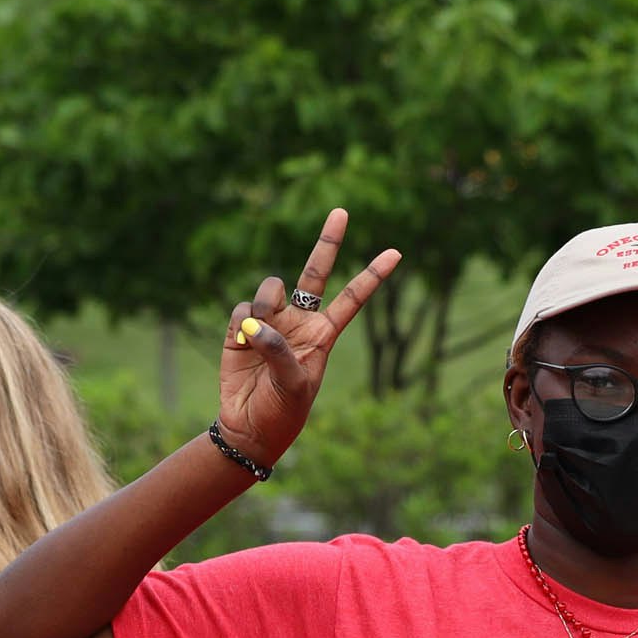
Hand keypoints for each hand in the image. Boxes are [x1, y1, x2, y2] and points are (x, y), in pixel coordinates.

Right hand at [213, 208, 400, 459]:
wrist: (248, 426)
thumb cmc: (282, 412)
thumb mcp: (294, 386)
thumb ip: (280, 351)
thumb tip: (256, 324)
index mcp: (324, 334)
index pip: (353, 299)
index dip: (373, 275)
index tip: (396, 253)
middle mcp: (300, 321)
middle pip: (316, 272)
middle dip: (328, 242)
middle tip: (342, 212)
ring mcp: (271, 321)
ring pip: (270, 288)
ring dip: (264, 305)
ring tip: (257, 335)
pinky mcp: (241, 327)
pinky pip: (241, 309)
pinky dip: (241, 325)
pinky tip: (242, 346)